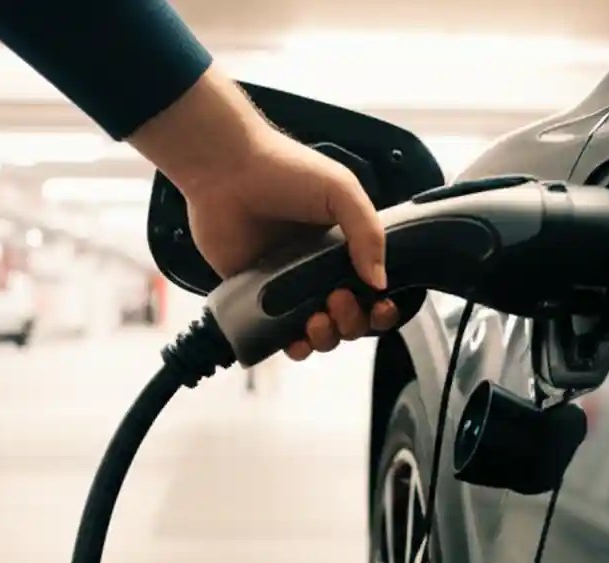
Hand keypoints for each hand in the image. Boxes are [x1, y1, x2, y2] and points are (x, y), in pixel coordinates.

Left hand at [185, 129, 399, 359]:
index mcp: (344, 245)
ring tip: (318, 318)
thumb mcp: (340, 190)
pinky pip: (280, 335)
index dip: (383, 306)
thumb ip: (368, 234)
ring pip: (320, 332)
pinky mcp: (256, 298)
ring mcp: (288, 286)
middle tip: (339, 299)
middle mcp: (319, 269)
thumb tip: (380, 283)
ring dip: (327, 336)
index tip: (381, 305)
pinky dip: (294, 347)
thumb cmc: (283, 170)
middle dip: (353, 320)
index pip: (374, 289)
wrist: (226, 170)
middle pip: (351, 317)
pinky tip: (297, 340)